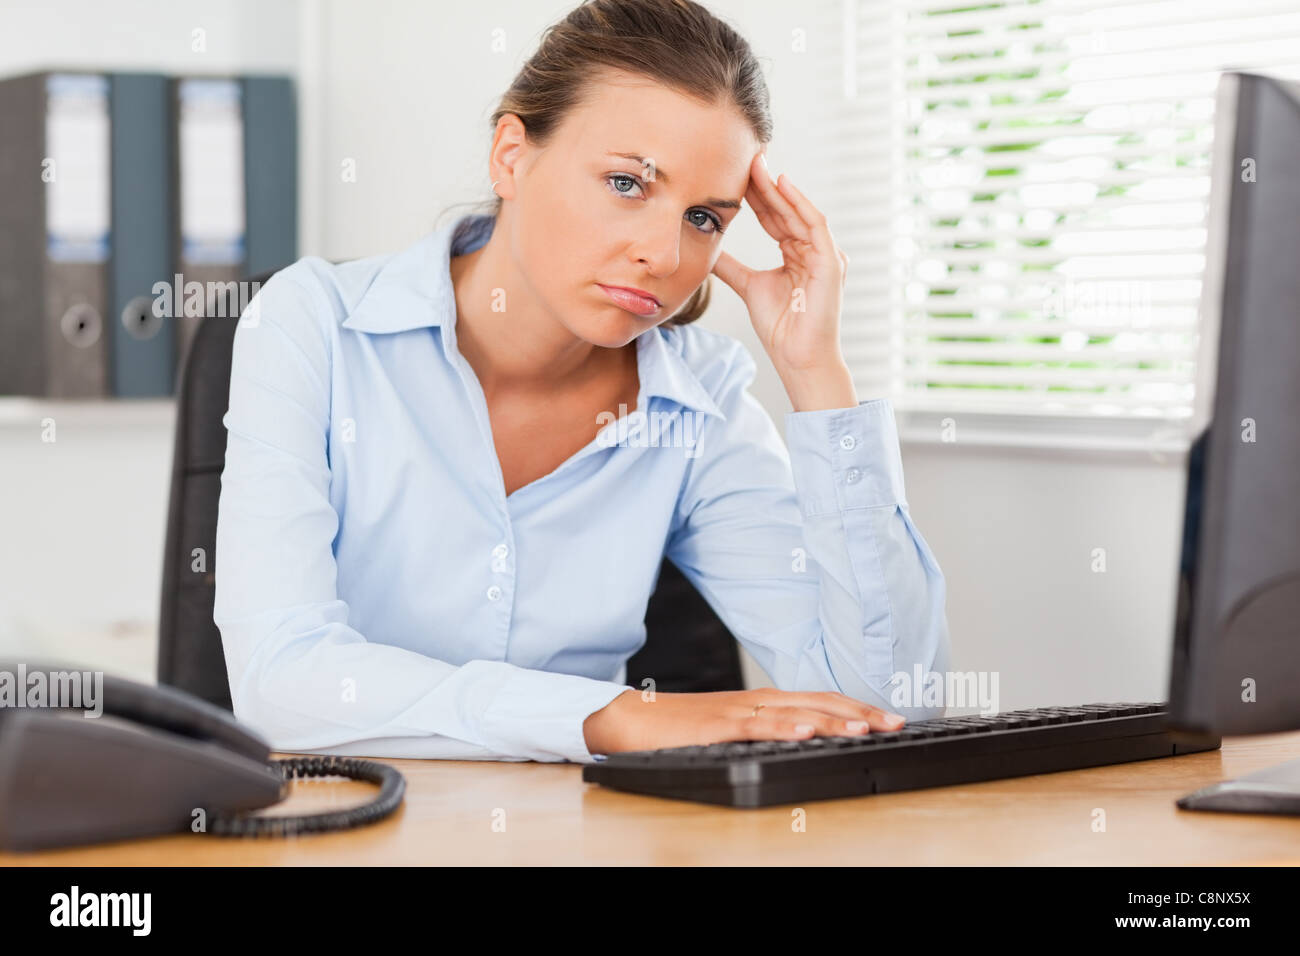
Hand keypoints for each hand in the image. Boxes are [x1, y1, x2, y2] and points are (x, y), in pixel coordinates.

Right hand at [583, 686, 905, 755]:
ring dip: (833, 720)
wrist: (630, 719)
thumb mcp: (732, 728)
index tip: (889, 719)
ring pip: (795, 712)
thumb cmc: (679, 727)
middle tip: (895, 722)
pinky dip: (783, 728)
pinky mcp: (716, 726)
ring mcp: (737, 712)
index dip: (856, 708)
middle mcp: (756, 701)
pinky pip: (755, 726)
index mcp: (763, 702)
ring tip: (865, 728)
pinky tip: (806, 732)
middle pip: (818, 702)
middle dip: (860, 713)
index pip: (820, 700)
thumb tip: (804, 741)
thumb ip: (764, 732)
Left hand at [710, 153, 850, 377]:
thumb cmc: (780, 326)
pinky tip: (782, 185)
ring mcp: (824, 254)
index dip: (757, 194)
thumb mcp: (748, 286)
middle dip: (766, 183)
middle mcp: (812, 249)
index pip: (774, 216)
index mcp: (796, 253)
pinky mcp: (830, 262)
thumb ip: (731, 265)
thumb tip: (708, 249)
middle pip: (785, 210)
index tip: (737, 171)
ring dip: (778, 187)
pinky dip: (800, 204)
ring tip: (759, 164)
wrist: (798, 356)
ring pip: (798, 212)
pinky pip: (815, 225)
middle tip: (747, 154)